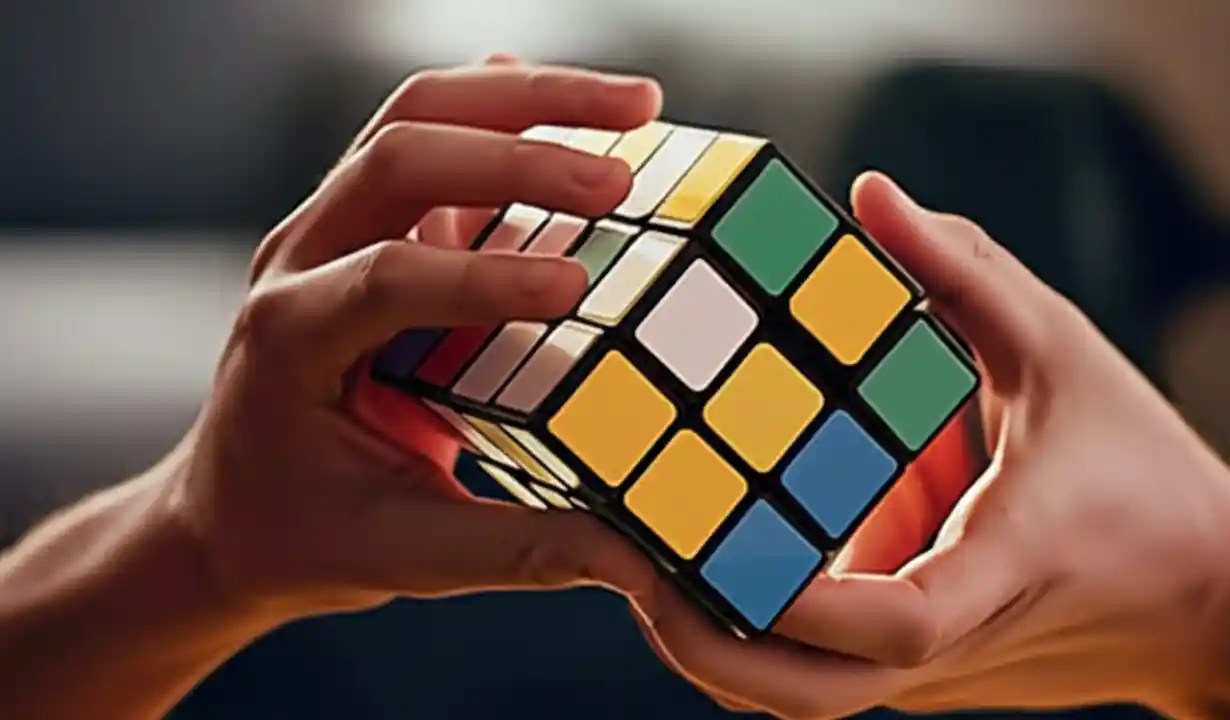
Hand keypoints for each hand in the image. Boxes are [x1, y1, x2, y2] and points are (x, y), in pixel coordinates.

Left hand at [170, 55, 663, 619]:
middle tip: (621, 176)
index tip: (576, 287)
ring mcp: (332, 228)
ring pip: (416, 117)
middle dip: (516, 153)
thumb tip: (636, 562)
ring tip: (635, 106)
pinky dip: (507, 111)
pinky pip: (433, 135)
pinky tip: (581, 112)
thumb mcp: (402, 554)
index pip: (385, 279)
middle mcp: (301, 260)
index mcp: (290, 340)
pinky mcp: (374, 224)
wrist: (228, 512)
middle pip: (398, 154)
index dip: (482, 277)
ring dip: (524, 100)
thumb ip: (518, 551)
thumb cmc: (303, 534)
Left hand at [626, 172, 1229, 718]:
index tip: (693, 550)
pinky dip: (741, 629)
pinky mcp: (913, 673)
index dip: (794, 600)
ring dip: (701, 639)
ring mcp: (924, 674)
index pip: (894, 625)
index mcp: (996, 572)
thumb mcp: (1065, 352)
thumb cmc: (1141, 469)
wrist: (1206, 596)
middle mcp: (946, 646)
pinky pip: (809, 672)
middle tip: (610, 549)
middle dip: (693, 638)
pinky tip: (693, 553)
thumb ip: (969, 274)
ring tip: (625, 554)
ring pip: (790, 696)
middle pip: (802, 695)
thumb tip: (871, 195)